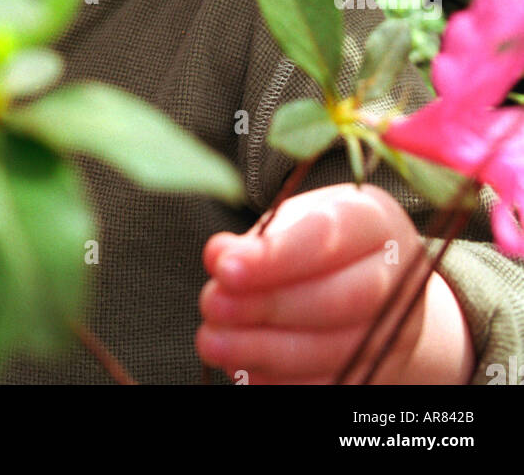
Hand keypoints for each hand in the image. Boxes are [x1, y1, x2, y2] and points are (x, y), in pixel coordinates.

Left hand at [196, 183, 460, 384]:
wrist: (370, 285)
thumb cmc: (319, 243)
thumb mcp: (292, 222)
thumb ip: (259, 239)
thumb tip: (218, 256)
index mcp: (374, 221)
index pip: (328, 236)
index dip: (275, 258)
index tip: (223, 269)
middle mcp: (395, 276)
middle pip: (338, 300)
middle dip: (267, 306)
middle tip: (211, 306)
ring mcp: (394, 331)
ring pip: (334, 351)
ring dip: (263, 350)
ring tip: (213, 340)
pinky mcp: (380, 372)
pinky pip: (331, 385)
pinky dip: (280, 381)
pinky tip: (242, 366)